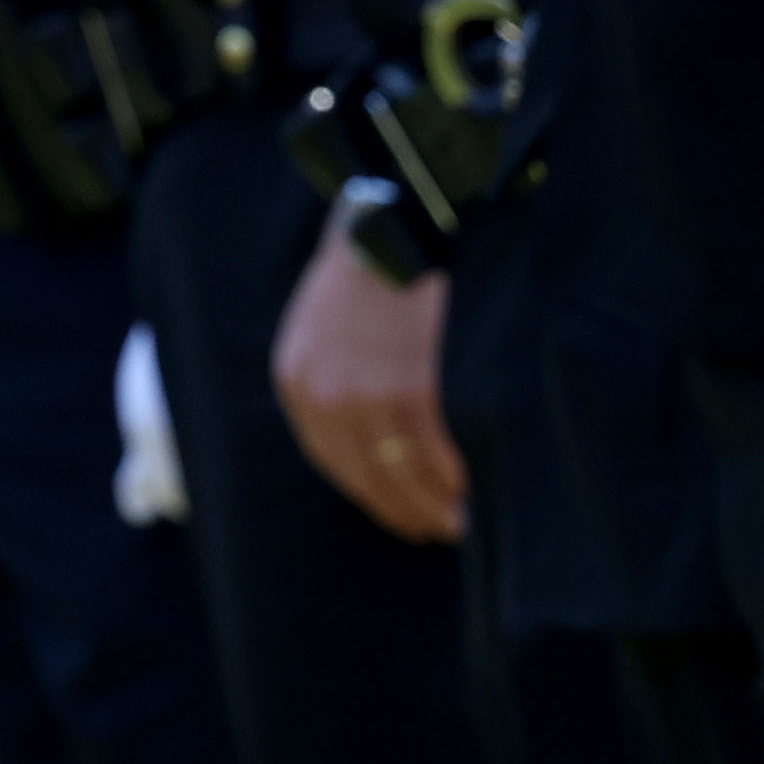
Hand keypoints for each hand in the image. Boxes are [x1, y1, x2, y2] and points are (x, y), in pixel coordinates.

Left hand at [270, 222, 465, 543]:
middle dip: (400, 510)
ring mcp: (369, 396)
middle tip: (431, 529)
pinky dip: (451, 477)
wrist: (387, 234)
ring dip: (432, 505)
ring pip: (402, 472)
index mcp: (296, 383)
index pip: (331, 460)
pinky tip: (466, 488)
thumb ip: (327, 385)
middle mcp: (326, 397)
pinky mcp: (413, 390)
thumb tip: (366, 444)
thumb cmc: (358, 282)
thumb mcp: (314, 333)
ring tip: (455, 522)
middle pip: (367, 474)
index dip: (367, 493)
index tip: (393, 512)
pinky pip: (433, 450)